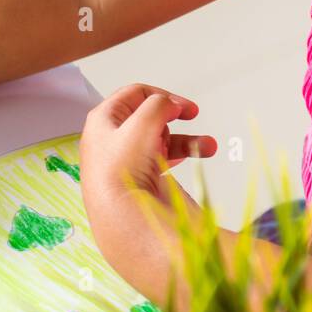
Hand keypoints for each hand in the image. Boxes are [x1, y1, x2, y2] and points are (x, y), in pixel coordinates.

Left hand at [80, 84, 215, 201]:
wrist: (120, 216)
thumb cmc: (120, 172)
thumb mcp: (142, 124)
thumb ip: (159, 105)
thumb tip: (169, 104)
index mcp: (103, 119)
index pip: (135, 94)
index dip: (162, 95)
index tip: (182, 106)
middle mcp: (110, 138)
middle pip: (148, 117)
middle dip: (174, 118)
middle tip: (190, 117)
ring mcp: (124, 160)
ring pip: (159, 140)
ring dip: (186, 140)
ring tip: (208, 146)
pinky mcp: (136, 179)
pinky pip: (161, 161)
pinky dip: (181, 157)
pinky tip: (197, 157)